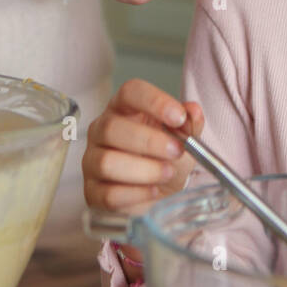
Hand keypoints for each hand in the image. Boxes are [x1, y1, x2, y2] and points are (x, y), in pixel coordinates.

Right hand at [83, 80, 204, 276]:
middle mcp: (101, 130)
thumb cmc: (165, 158)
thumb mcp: (183, 139)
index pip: (130, 92)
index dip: (154, 101)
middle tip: (176, 151)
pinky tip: (153, 191)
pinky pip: (108, 194)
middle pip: (111, 127)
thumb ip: (189, 123)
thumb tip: (193, 111)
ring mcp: (92, 161)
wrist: (159, 193)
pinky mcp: (93, 192)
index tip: (179, 117)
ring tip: (167, 173)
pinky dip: (136, 194)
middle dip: (149, 141)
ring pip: (107, 162)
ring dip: (144, 170)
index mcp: (123, 108)